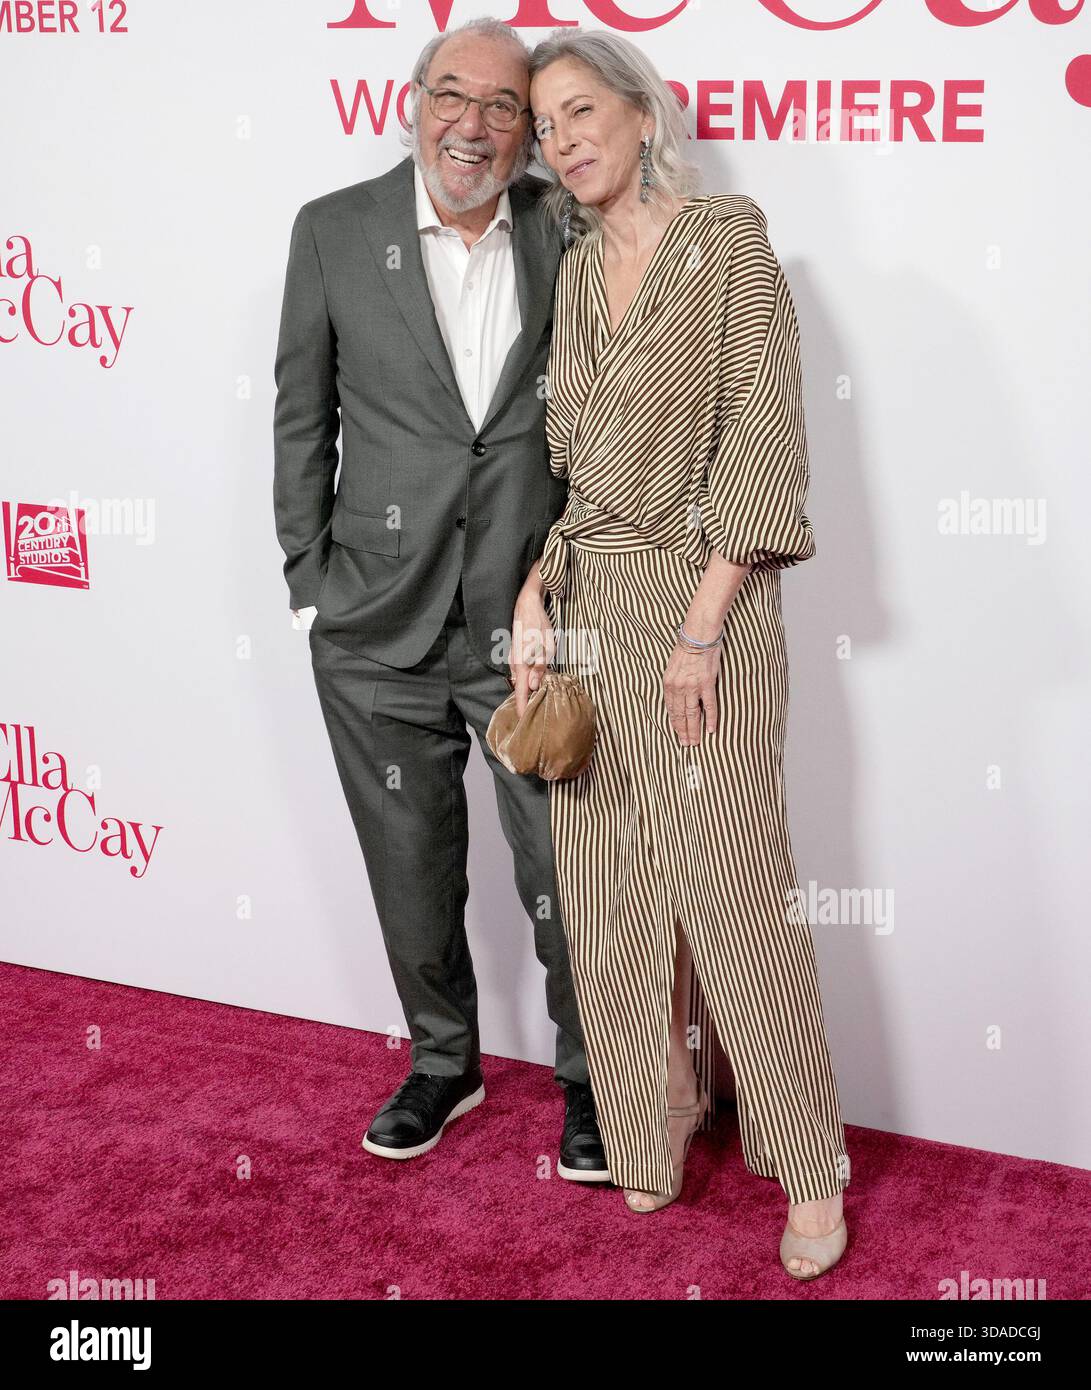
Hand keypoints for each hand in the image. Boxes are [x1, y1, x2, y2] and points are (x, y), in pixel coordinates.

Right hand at [510, 582, 555, 717]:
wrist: (527, 604)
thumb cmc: (539, 624)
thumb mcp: (547, 645)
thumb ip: (541, 666)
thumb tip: (535, 684)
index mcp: (522, 663)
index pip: (521, 692)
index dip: (523, 708)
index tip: (524, 723)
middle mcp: (514, 663)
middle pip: (520, 688)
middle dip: (526, 703)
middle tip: (535, 717)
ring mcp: (513, 658)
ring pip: (520, 680)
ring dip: (528, 691)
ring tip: (537, 703)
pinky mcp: (516, 653)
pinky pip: (521, 672)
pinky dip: (527, 680)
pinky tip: (536, 682)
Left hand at [663, 639, 720, 744]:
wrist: (698, 635)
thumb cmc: (686, 648)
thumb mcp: (673, 666)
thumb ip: (674, 682)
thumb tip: (677, 696)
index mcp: (668, 683)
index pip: (671, 709)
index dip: (674, 723)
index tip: (677, 733)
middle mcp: (679, 687)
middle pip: (680, 714)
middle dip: (683, 731)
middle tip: (686, 744)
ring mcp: (693, 686)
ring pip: (693, 714)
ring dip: (694, 729)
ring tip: (695, 741)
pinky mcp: (707, 684)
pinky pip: (709, 705)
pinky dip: (710, 719)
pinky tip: (710, 730)